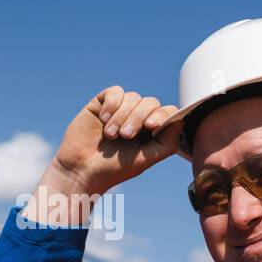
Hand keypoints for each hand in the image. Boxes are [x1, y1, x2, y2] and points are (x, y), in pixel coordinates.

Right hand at [21, 87, 180, 225]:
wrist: (81, 170)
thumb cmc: (113, 169)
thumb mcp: (145, 159)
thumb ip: (167, 143)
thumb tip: (180, 120)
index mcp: (151, 131)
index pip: (166, 112)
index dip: (162, 114)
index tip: (151, 127)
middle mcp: (138, 118)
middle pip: (150, 102)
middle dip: (138, 118)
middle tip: (125, 136)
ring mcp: (120, 109)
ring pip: (132, 97)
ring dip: (122, 116)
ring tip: (111, 135)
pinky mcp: (103, 103)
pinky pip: (115, 91)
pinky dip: (112, 104)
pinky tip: (104, 119)